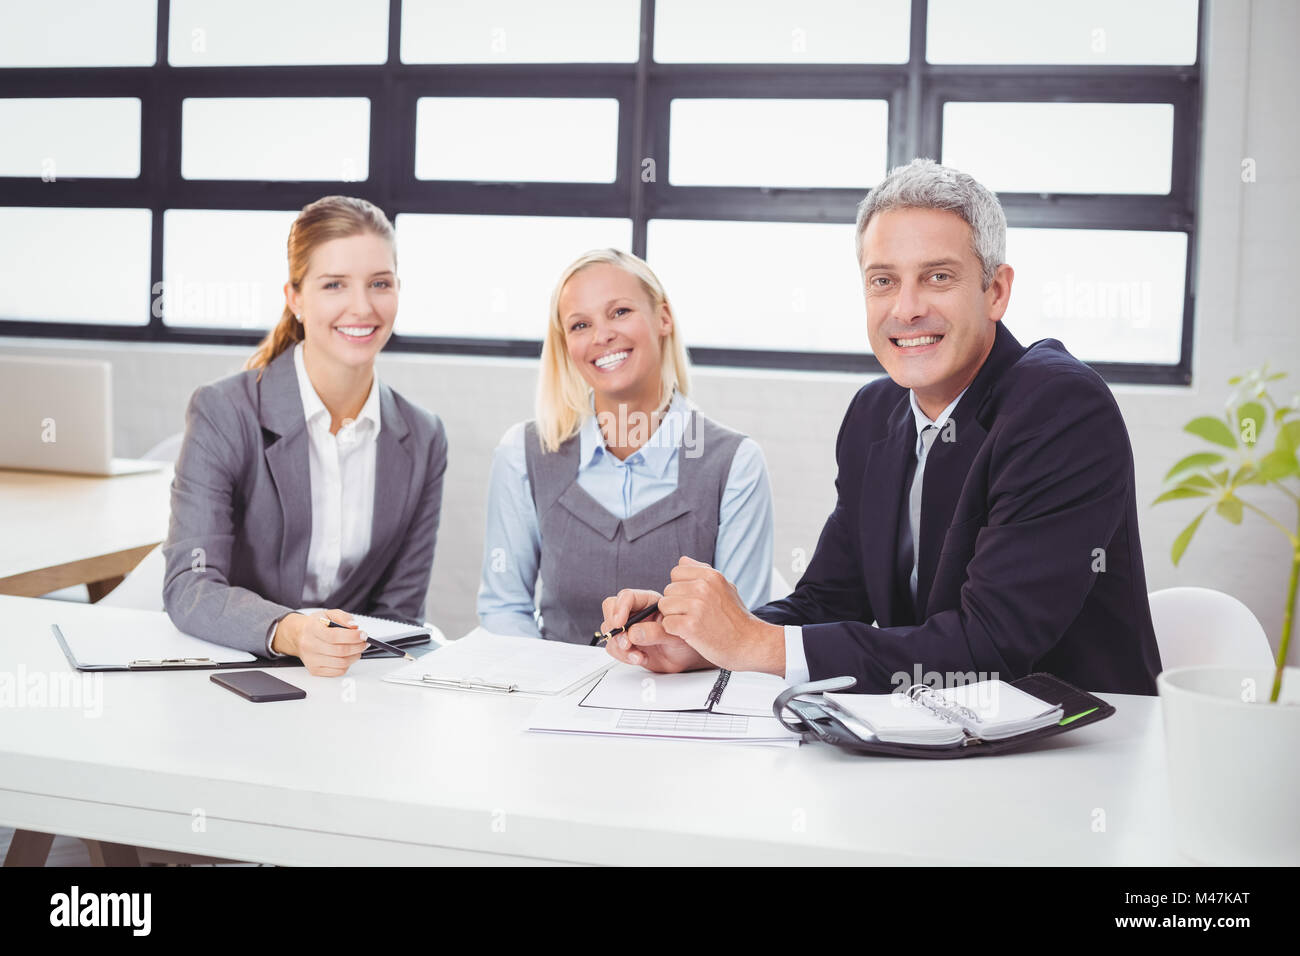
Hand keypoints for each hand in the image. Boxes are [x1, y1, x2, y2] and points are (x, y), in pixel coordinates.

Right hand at [273, 608, 367, 676]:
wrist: (299, 636)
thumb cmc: (316, 625)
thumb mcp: (328, 614)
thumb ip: (343, 617)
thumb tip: (354, 627)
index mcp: (312, 629)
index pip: (334, 636)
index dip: (352, 636)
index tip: (363, 635)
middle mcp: (310, 645)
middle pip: (340, 651)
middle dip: (358, 647)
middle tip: (364, 642)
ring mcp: (311, 659)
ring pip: (341, 663)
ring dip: (354, 656)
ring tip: (357, 649)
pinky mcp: (315, 670)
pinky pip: (337, 671)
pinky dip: (347, 665)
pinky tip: (347, 657)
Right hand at [599, 588, 710, 672]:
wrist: (688, 657)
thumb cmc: (686, 639)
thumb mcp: (675, 635)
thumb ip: (655, 632)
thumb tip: (634, 632)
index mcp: (649, 602)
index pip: (627, 597)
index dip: (619, 608)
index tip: (620, 623)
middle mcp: (636, 614)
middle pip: (611, 610)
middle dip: (615, 628)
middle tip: (626, 643)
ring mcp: (630, 629)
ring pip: (610, 631)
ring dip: (620, 646)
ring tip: (638, 655)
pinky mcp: (627, 645)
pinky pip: (614, 648)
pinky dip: (624, 656)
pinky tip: (640, 658)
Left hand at [658, 556, 785, 674]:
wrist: (750, 643)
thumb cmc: (736, 618)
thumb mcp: (725, 587)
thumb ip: (703, 572)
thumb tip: (682, 560)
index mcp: (711, 575)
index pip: (676, 572)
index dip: (681, 587)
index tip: (692, 600)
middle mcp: (703, 587)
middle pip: (668, 590)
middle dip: (676, 604)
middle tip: (694, 616)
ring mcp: (697, 606)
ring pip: (664, 606)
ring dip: (673, 617)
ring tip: (692, 624)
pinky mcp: (690, 626)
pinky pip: (666, 623)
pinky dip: (674, 631)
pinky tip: (690, 634)